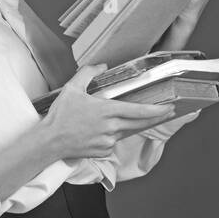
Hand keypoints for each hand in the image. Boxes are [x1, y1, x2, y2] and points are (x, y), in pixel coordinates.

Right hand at [41, 64, 177, 158]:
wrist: (50, 141)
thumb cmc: (60, 116)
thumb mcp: (71, 88)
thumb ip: (88, 74)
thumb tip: (102, 66)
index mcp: (106, 111)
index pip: (138, 111)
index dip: (157, 110)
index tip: (169, 107)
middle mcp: (111, 127)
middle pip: (140, 123)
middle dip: (156, 118)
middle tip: (168, 112)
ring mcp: (108, 141)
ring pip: (127, 132)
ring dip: (135, 125)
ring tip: (141, 119)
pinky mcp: (103, 151)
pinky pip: (114, 141)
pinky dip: (114, 135)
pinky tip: (105, 130)